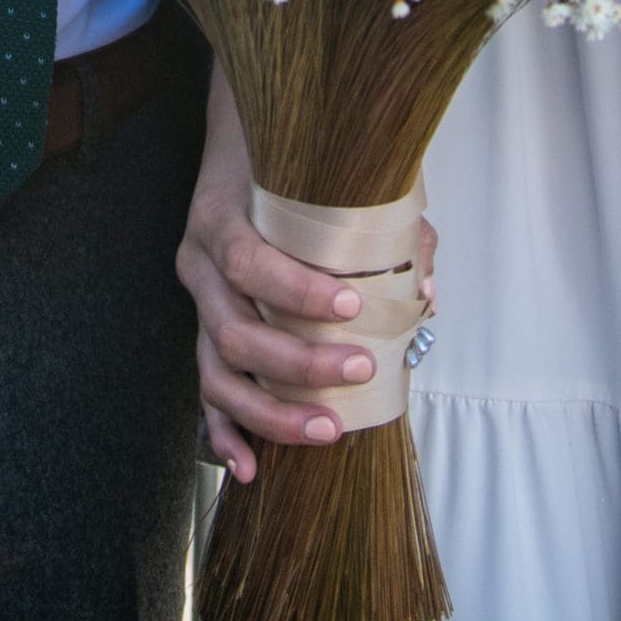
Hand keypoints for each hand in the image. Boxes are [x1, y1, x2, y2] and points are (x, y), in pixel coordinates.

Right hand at [179, 72, 434, 482]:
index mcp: (220, 219)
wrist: (239, 152)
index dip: (296, 290)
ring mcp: (198, 307)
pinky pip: (206, 396)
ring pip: (215, 373)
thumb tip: (423, 290)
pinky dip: (224, 435)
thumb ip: (379, 229)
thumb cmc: (293, 172)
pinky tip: (249, 467)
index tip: (352, 305)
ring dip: (269, 411)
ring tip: (327, 429)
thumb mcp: (331, 181)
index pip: (247, 261)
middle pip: (232, 330)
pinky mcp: (203, 339)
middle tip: (360, 369)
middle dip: (297, 362)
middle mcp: (199, 266)